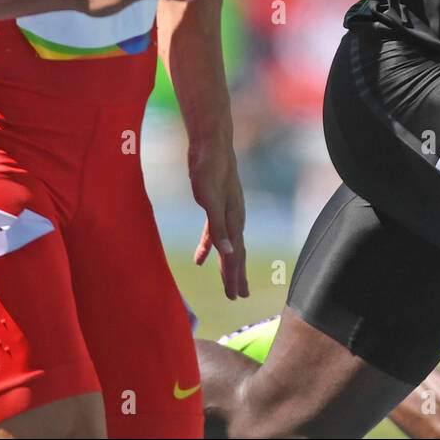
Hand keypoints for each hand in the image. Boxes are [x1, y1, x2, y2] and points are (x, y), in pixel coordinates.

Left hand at [190, 134, 248, 298]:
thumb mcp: (210, 199)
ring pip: (228, 245)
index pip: (236, 255)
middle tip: (238, 297)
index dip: (235, 276)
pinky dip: (209, 248)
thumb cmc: (210, 169)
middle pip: (236, 253)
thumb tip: (228, 253)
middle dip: (236, 276)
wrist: (211, 143)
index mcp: (233, 219)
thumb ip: (217, 227)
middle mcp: (234, 217)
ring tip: (227, 283)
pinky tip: (200, 258)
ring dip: (226, 264)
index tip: (236, 296)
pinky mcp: (215, 204)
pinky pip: (214, 233)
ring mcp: (226, 211)